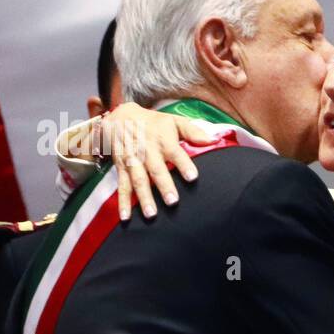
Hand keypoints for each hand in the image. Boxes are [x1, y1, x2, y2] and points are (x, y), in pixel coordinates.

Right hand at [97, 102, 214, 220]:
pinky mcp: (121, 168)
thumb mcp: (174, 121)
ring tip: (151, 214)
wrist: (119, 117)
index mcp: (163, 141)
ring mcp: (133, 161)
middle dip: (164, 185)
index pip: (176, 153)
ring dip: (144, 197)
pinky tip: (126, 217)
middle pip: (156, 170)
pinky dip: (123, 202)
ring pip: (138, 180)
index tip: (192, 178)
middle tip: (173, 201)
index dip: (184, 165)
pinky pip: (122, 186)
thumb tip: (214, 140)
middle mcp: (147, 151)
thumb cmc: (153, 123)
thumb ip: (193, 132)